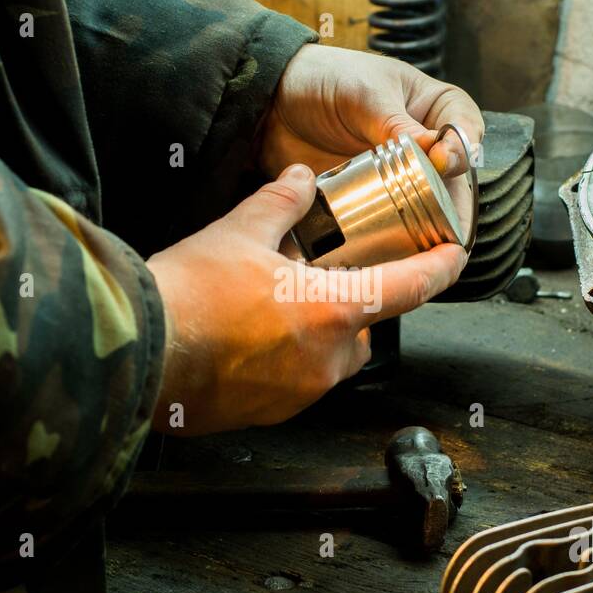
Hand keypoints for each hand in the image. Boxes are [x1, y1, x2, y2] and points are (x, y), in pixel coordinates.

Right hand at [145, 164, 467, 433]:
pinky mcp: (268, 414)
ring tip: (274, 306)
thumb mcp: (239, 231)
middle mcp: (326, 360)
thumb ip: (281, 202)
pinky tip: (248, 337)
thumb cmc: (187, 296)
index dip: (440, 267)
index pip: (410, 288)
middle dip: (350, 304)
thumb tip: (300, 178)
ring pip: (330, 359)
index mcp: (332, 311)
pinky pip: (295, 382)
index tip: (456, 254)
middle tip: (316, 278)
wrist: (137, 350)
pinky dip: (285, 358)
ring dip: (316, 332)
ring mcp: (298, 394)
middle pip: (365, 329)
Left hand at [258, 45, 483, 234]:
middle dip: (454, 202)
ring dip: (431, 227)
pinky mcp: (375, 199)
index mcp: (433, 106)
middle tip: (446, 220)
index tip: (446, 161)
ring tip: (427, 245)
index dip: (463, 149)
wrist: (272, 104)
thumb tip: (436, 151)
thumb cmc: (323, 80)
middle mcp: (424, 143)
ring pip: (431, 207)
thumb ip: (397, 124)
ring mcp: (400, 175)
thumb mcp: (363, 95)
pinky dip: (398, 237)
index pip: (466, 130)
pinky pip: (396, 222)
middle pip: (455, 179)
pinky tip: (398, 249)